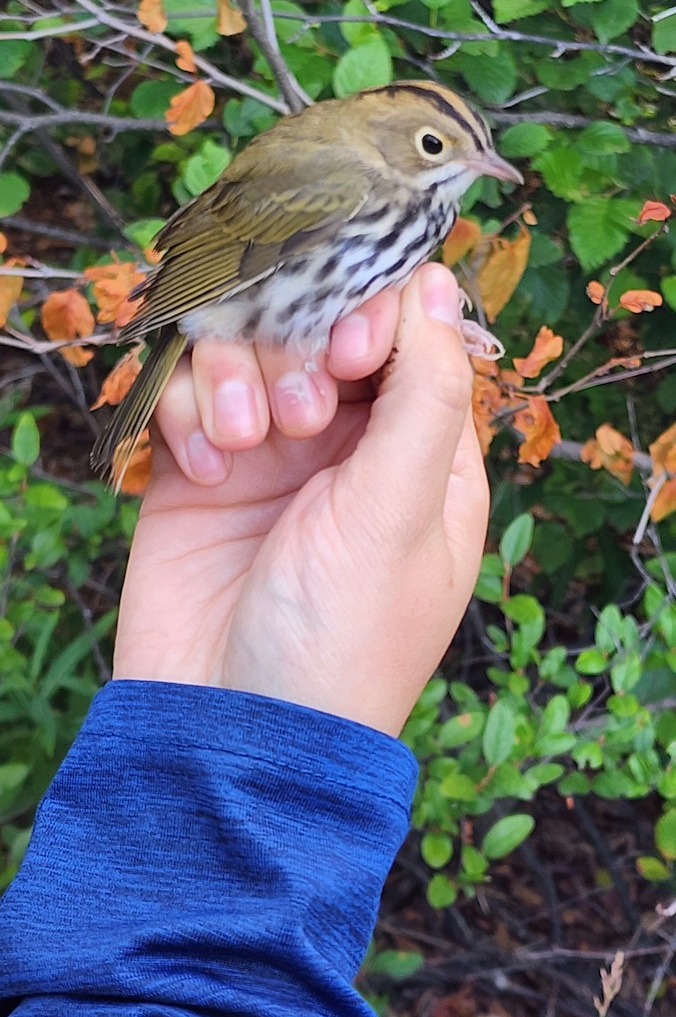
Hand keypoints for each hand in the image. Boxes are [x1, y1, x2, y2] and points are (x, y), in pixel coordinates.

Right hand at [113, 264, 488, 736]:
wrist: (228, 732)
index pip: (408, 330)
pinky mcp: (199, 465)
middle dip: (300, 350)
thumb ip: (424, 391)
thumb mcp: (399, 513)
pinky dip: (188, 410)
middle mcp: (347, 441)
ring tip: (243, 445)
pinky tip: (203, 468)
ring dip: (236, 378)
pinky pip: (186, 389)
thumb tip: (432, 283)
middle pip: (318, 323)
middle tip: (297, 419)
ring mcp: (270, 451)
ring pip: (243, 345)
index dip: (373, 317)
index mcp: (421, 451)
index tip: (347, 350)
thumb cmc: (339, 639)